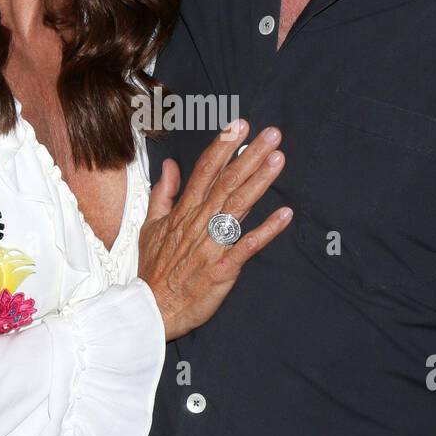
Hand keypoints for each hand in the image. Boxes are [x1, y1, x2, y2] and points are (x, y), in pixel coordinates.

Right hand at [138, 118, 292, 340]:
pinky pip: (247, 245)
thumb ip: (163, 193)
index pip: (205, 170)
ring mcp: (212, 244)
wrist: (150, 309)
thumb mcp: (150, 226)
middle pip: (226, 182)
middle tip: (271, 134)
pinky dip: (266, 230)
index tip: (240, 126)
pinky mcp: (223, 268)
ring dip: (260, 181)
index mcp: (183, 211)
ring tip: (278, 159)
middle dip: (250, 156)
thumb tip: (170, 165)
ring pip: (237, 206)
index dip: (223, 146)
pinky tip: (285, 214)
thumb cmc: (153, 269)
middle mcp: (198, 222)